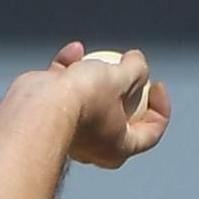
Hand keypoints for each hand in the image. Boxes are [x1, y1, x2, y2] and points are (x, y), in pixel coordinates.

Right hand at [46, 42, 170, 169]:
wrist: (37, 106)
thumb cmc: (84, 100)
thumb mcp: (120, 78)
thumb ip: (136, 69)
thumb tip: (138, 61)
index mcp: (119, 148)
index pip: (151, 132)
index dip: (160, 107)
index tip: (156, 83)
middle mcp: (96, 146)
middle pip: (122, 115)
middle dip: (126, 88)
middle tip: (128, 69)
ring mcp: (72, 130)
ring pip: (91, 98)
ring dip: (97, 72)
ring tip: (98, 57)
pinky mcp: (51, 113)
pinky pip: (66, 89)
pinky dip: (71, 67)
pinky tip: (75, 50)